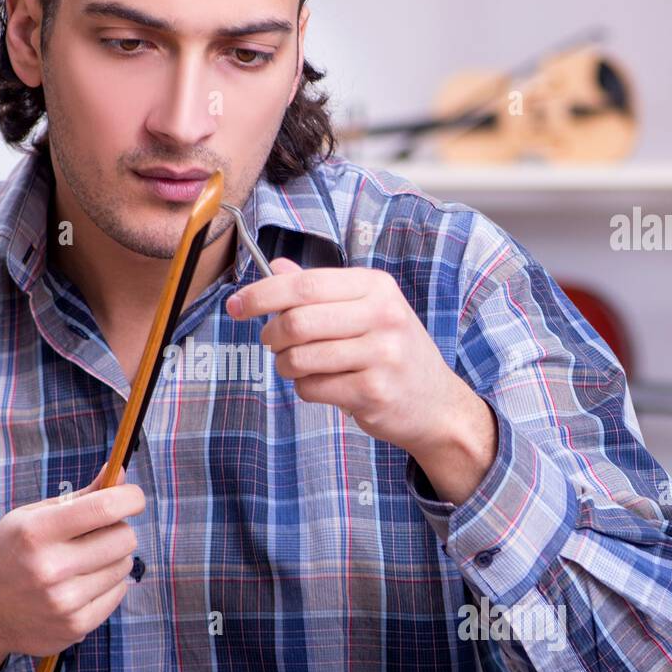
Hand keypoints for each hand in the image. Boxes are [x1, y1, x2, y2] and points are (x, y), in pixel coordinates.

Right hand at [0, 464, 145, 671]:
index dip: (130, 498)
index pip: (104, 508)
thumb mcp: (31, 517)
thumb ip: (79, 497)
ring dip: (112, 558)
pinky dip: (108, 584)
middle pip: (123, 538)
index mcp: (35, 532)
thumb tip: (120, 475)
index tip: (132, 498)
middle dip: (118, 529)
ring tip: (83, 561)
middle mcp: (49, 568)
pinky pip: (118, 593)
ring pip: (124, 566)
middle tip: (98, 533)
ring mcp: (63, 602)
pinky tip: (81, 583)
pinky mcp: (75, 627)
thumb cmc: (8, 552)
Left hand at [226, 257, 497, 501]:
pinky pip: (312, 388)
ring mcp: (381, 355)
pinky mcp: (374, 391)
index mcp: (375, 287)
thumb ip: (321, 290)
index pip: (304, 284)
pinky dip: (306, 388)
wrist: (436, 404)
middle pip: (297, 321)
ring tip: (299, 366)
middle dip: (272, 335)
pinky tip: (326, 385)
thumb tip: (276, 267)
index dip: (261, 294)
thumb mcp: (367, 310)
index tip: (236, 305)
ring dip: (286, 365)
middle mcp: (382, 315)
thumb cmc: (393, 352)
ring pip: (300, 357)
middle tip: (272, 343)